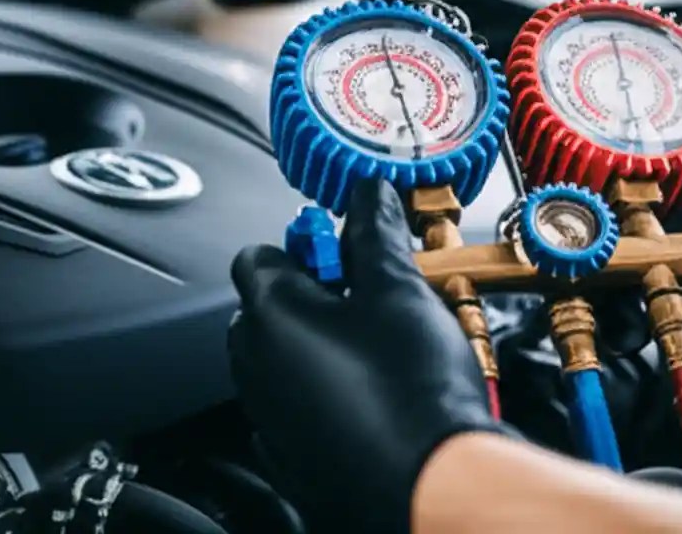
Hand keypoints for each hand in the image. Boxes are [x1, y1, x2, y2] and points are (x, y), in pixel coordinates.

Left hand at [228, 179, 507, 532]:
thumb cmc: (409, 393)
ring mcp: (269, 413)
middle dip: (318, 295)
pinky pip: (299, 403)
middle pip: (271, 306)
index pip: (260, 253)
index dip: (309, 244)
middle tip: (373, 295)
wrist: (427, 485)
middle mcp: (255, 364)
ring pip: (286, 357)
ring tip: (384, 345)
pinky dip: (327, 391)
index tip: (350, 248)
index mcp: (271, 313)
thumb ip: (376, 234)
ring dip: (324, 343)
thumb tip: (370, 196)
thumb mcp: (400, 291)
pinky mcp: (289, 452)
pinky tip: (377, 393)